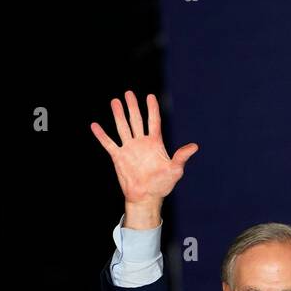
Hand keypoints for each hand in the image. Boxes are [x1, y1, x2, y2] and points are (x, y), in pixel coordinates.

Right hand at [90, 91, 198, 224]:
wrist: (146, 197)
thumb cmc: (163, 184)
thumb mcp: (175, 170)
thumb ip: (181, 157)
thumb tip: (195, 146)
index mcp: (155, 143)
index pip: (153, 121)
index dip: (152, 109)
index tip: (150, 96)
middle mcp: (141, 143)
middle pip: (136, 120)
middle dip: (133, 107)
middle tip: (128, 93)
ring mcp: (129, 149)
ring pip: (123, 128)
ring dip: (118, 115)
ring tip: (115, 101)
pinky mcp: (119, 157)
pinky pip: (109, 144)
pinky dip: (102, 135)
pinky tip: (95, 126)